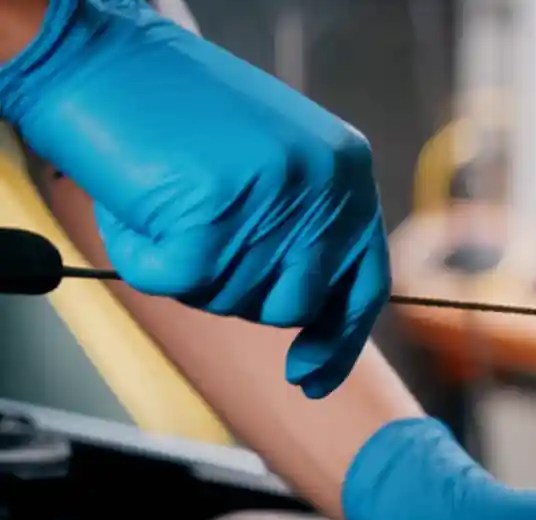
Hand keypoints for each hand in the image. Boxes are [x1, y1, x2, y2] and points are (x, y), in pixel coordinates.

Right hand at [0, 0, 388, 398]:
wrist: (98, 55)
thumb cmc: (175, 108)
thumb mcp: (274, 162)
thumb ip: (306, 226)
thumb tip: (315, 313)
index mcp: (347, 171)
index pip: (364, 281)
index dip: (338, 339)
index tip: (310, 376)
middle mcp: (322, 188)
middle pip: (293, 304)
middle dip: (241, 295)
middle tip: (198, 241)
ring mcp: (271, 204)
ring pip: (233, 301)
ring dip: (190, 272)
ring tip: (169, 203)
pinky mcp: (211, 219)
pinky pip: (173, 282)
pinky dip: (143, 256)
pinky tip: (139, 206)